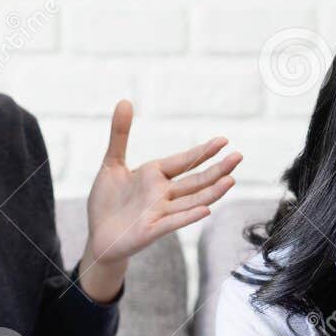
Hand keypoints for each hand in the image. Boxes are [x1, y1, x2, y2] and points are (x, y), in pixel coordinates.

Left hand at [77, 100, 241, 299]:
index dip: (203, 152)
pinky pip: (172, 222)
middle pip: (195, 181)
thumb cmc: (107, 201)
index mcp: (155, 175)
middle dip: (217, 170)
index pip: (184, 161)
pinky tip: (205, 209)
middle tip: (239, 156)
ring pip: (191, 201)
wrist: (97, 234)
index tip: (223, 140)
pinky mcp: (151, 231)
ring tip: (231, 181)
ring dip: (211, 192)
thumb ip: (120, 134)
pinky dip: (188, 216)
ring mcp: (159, 213)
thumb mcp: (111, 163)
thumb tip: (125, 100)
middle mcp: (163, 194)